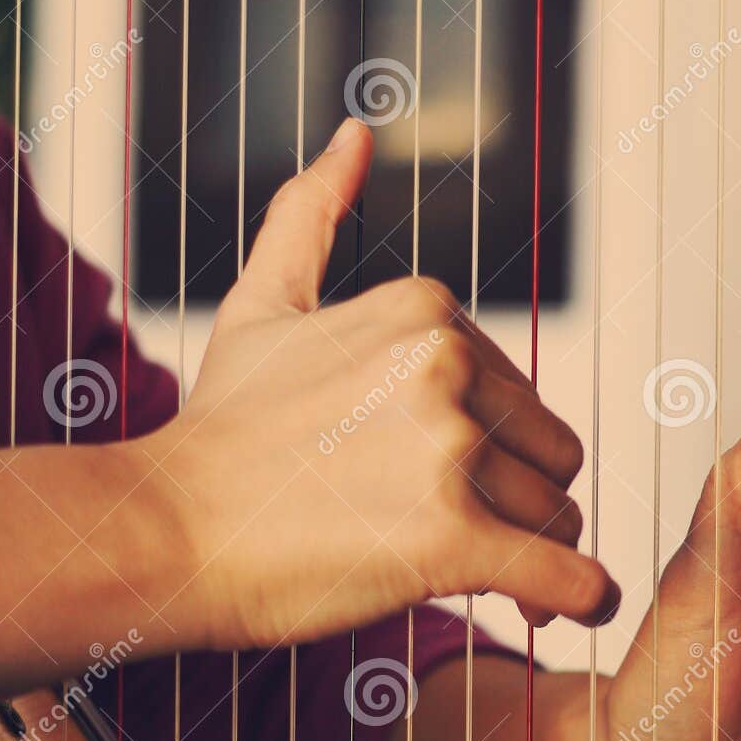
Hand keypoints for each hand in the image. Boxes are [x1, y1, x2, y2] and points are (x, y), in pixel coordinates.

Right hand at [143, 119, 619, 652]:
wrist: (163, 530)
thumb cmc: (218, 433)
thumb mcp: (262, 305)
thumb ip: (312, 216)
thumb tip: (356, 129)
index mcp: (426, 311)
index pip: (521, 397)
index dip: (496, 453)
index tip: (451, 490)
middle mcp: (446, 366)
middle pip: (551, 455)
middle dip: (518, 502)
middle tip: (461, 539)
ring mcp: (449, 449)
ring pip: (556, 518)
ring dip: (527, 557)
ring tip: (474, 579)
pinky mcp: (450, 537)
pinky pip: (566, 575)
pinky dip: (578, 599)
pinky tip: (558, 612)